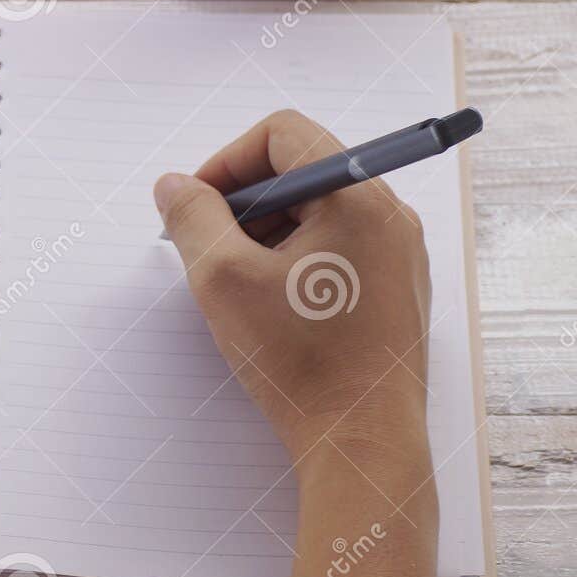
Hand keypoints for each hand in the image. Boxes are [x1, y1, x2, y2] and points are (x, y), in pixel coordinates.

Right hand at [153, 110, 439, 576]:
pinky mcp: (399, 290)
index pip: (283, 133)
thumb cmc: (300, 362)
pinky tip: (272, 305)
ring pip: (320, 210)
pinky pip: (340, 246)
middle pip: (303, 169)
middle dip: (244, 199)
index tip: (196, 205)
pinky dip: (296, 258)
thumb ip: (192, 217)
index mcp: (357, 196)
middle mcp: (389, 214)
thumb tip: (175, 185)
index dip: (227, 160)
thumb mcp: (222, 279)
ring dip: (267, 231)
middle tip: (206, 246)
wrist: (362, 443)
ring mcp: (401, 254)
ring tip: (236, 282)